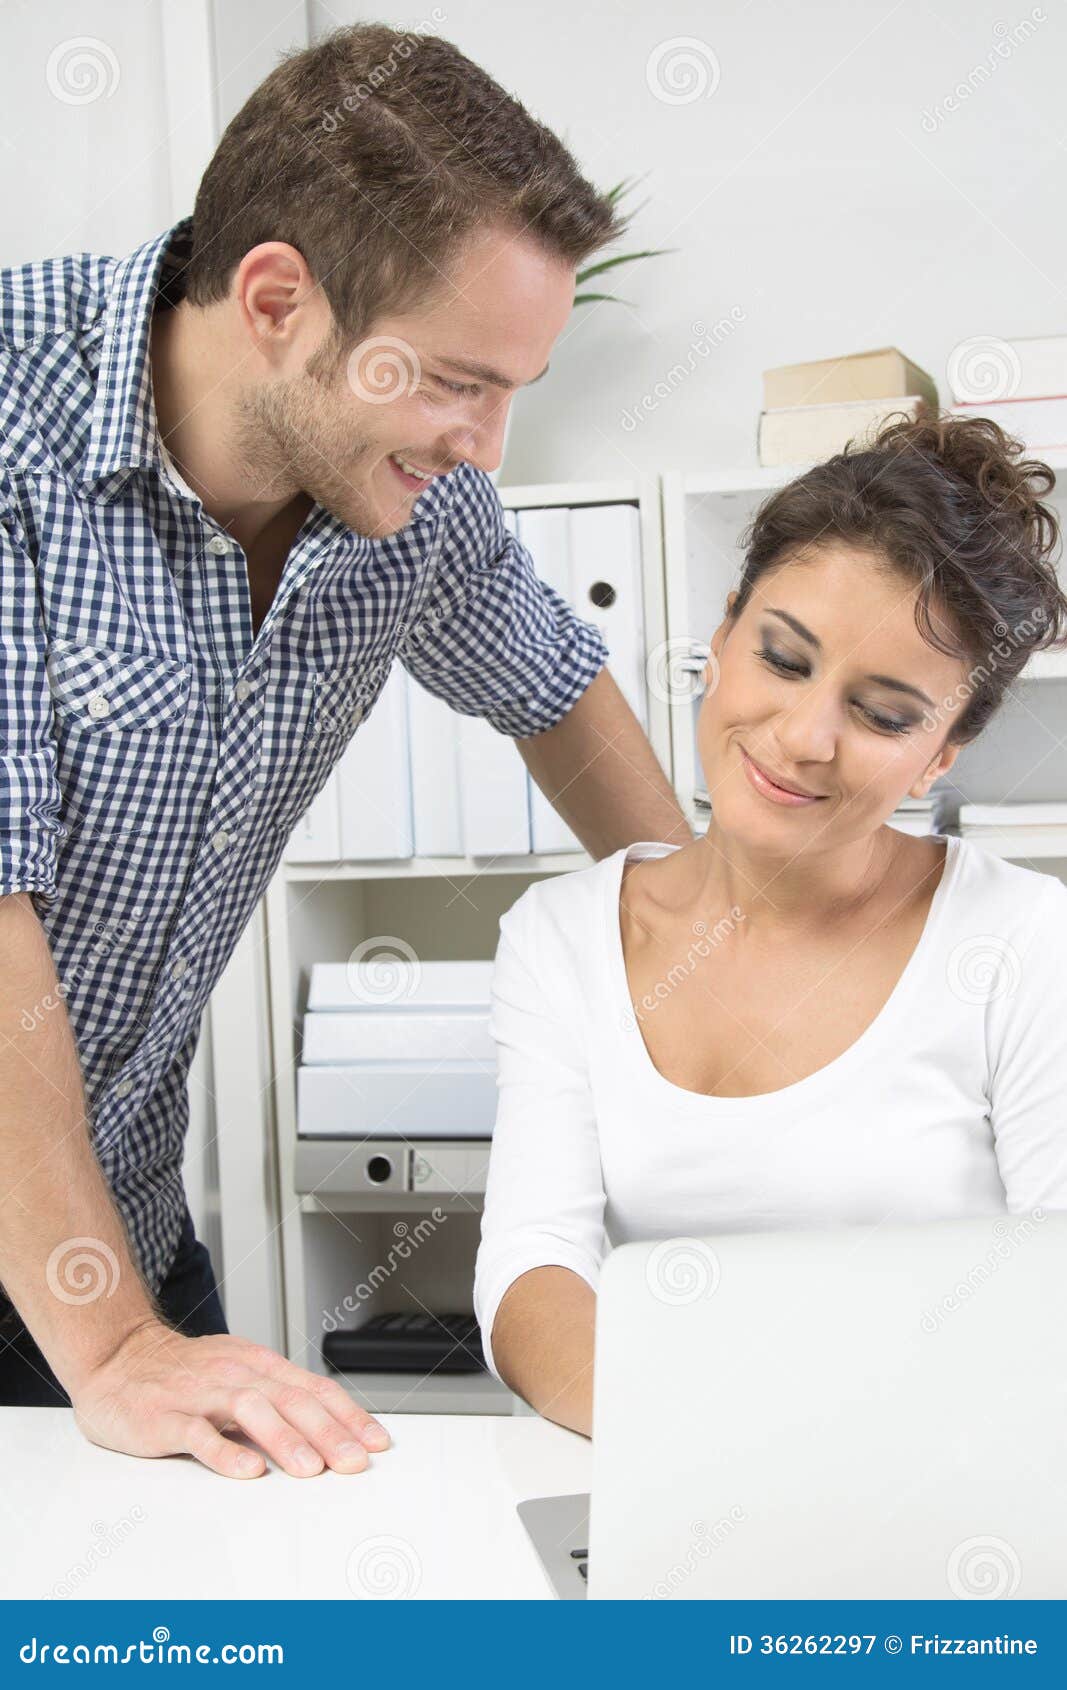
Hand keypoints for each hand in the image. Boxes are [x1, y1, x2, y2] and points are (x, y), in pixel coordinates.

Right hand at [69, 1320, 390, 1478]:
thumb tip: (331, 1433)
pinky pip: (196, 1433)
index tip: (375, 1442)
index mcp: (257, 1365)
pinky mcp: (162, 1416)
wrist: (117, 1359)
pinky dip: (224, 1452)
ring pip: (249, 1410)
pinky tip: (247, 1470)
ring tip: (311, 1469)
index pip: (313, 1389)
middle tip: (354, 1461)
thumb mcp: (238, 1375)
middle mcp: (233, 1374)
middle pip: (289, 1399)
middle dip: (328, 1432)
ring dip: (285, 1439)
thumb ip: (277, 1401)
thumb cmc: (182, 1374)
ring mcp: (198, 1394)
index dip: (348, 1415)